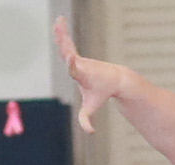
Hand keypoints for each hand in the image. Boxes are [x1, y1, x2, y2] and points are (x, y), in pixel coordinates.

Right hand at [53, 16, 120, 132]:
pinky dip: (63, 34)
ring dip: (62, 33)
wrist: (115, 79)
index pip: (75, 69)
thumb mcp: (92, 106)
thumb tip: (90, 132)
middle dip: (64, 42)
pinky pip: (67, 43)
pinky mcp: (77, 56)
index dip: (73, 64)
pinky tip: (58, 23)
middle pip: (69, 52)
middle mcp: (80, 64)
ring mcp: (79, 58)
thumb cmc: (102, 93)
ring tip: (58, 20)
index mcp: (82, 74)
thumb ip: (86, 119)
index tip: (71, 57)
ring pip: (68, 44)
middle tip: (60, 31)